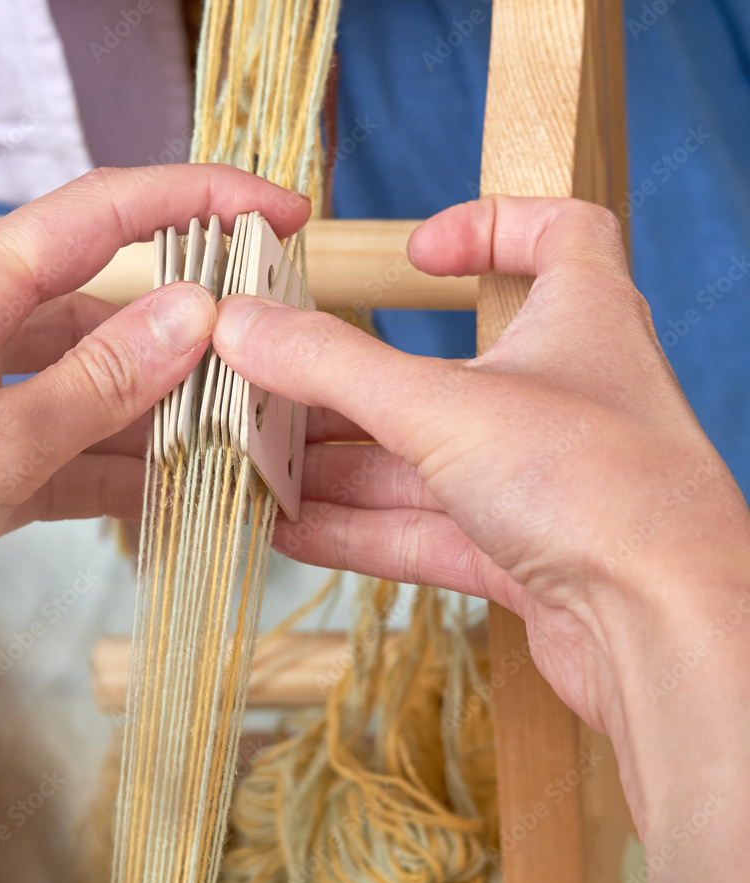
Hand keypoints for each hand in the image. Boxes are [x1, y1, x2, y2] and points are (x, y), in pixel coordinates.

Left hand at [0, 165, 310, 606]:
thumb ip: (96, 384)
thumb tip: (197, 315)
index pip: (100, 215)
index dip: (195, 197)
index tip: (277, 210)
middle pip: (114, 305)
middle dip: (196, 326)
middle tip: (276, 346)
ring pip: (107, 387)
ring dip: (171, 410)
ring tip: (250, 429)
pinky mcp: (2, 460)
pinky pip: (84, 452)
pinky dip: (133, 472)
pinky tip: (190, 489)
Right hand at [213, 195, 749, 814]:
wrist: (666, 632)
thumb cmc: (596, 485)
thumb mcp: (442, 406)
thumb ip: (332, 367)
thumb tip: (242, 325)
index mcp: (578, 318)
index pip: (559, 234)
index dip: (490, 226)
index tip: (416, 254)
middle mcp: (560, 396)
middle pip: (440, 373)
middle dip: (349, 389)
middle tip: (270, 391)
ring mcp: (540, 482)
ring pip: (422, 463)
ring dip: (340, 471)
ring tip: (259, 469)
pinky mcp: (521, 555)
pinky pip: (423, 530)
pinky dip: (360, 530)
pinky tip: (291, 531)